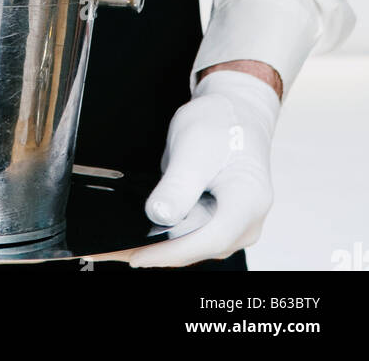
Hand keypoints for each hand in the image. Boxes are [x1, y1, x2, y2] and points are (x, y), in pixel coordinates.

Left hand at [83, 69, 280, 267]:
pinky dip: (171, 238)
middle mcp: (248, 220)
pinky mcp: (224, 223)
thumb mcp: (194, 146)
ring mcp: (238, 225)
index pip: (210, 239)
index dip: (171, 252)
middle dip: (160, 254)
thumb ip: (178, 183)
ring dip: (163, 248)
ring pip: (196, 246)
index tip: (137, 256)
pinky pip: (196, 236)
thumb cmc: (221, 123)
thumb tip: (159, 215)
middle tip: (119, 252)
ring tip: (124, 247)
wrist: (235, 112)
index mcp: (248, 200)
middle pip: (201, 247)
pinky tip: (147, 235)